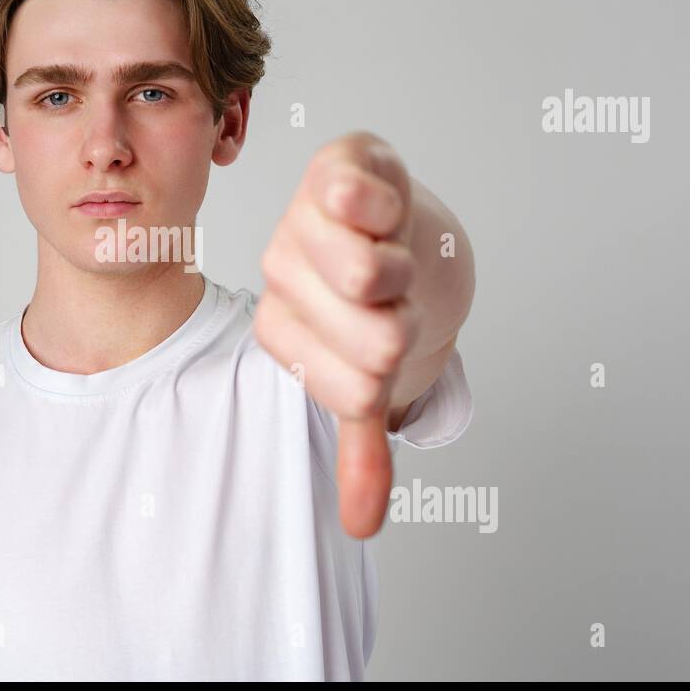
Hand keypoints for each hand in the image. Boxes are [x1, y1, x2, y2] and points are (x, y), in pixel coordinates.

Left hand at [253, 132, 420, 538]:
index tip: (382, 337)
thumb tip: (362, 527)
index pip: (361, 391)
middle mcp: (278, 274)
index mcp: (280, 332)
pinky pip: (361, 198)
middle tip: (394, 296)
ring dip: (410, 268)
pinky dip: (392, 209)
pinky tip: (386, 210)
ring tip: (394, 252)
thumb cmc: (378, 300)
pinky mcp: (334, 163)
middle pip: (378, 338)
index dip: (396, 368)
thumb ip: (363, 445)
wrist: (400, 221)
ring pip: (374, 275)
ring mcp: (301, 218)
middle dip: (409, 318)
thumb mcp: (368, 374)